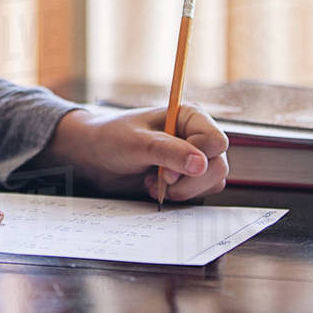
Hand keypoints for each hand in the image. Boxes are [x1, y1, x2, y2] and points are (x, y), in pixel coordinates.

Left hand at [52, 105, 229, 202]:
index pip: (216, 142)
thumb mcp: (137, 143)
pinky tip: (157, 189)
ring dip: (184, 190)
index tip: (167, 171)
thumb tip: (201, 164)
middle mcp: (196, 136)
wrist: (94, 157)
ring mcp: (193, 157)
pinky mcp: (186, 177)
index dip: (196, 159)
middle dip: (190, 181)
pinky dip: (180, 196)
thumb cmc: (111, 139)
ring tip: (154, 183)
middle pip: (219, 166)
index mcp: (189, 117)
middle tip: (161, 180)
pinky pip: (200, 193)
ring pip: (213, 182)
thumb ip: (169, 152)